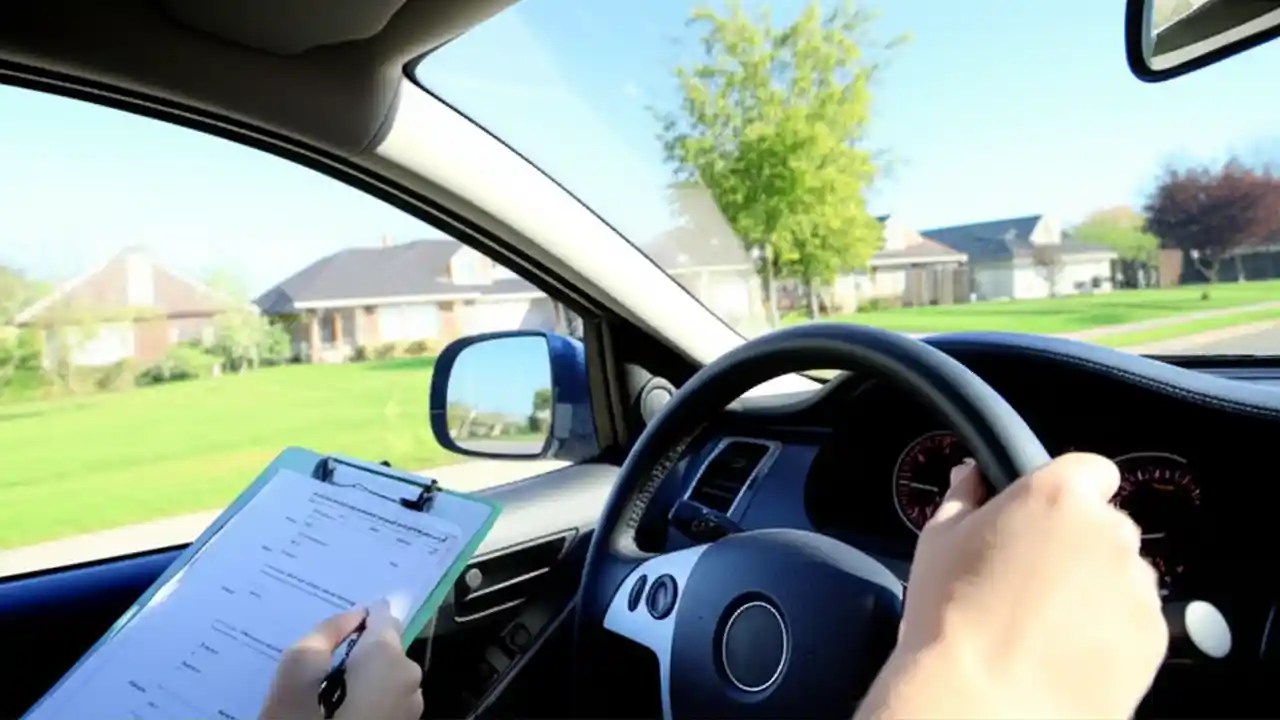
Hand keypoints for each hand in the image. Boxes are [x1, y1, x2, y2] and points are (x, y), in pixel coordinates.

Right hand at [259, 601, 422, 719]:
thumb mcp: (294, 675)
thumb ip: (322, 635)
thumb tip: (352, 616)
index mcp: (389, 658)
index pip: (382, 615)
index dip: (355, 621)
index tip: (329, 638)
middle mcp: (410, 679)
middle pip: (382, 648)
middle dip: (354, 655)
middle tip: (317, 678)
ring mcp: (412, 708)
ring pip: (383, 677)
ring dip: (358, 682)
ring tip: (321, 704)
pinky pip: (384, 701)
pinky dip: (363, 703)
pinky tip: (334, 717)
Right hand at [857, 453, 1167, 719]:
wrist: (985, 702)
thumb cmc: (952, 620)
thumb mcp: (939, 541)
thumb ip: (965, 496)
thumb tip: (973, 476)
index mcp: (1055, 495)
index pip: (1089, 468)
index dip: (1066, 491)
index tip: (1043, 518)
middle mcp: (1107, 532)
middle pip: (1105, 524)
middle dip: (1077, 544)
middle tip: (1031, 578)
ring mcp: (1136, 585)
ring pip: (1123, 573)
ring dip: (1096, 587)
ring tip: (1046, 623)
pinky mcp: (1155, 635)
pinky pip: (1136, 619)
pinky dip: (1111, 629)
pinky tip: (1066, 649)